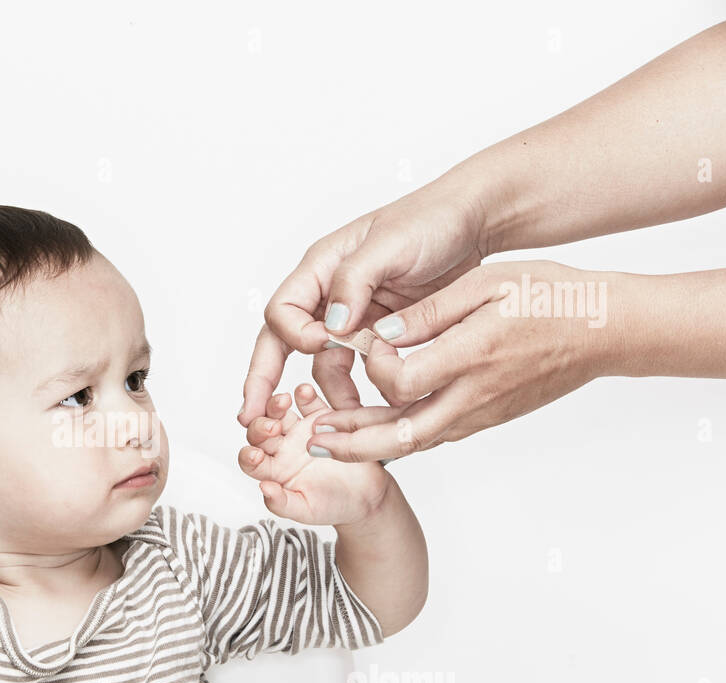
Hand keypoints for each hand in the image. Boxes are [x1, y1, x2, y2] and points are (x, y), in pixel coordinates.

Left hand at [238, 383, 391, 526]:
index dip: (249, 456)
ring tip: (284, 401)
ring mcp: (301, 431)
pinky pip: (310, 402)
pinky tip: (304, 391)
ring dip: (277, 404)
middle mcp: (283, 448)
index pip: (251, 460)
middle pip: (261, 430)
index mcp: (274, 470)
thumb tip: (264, 489)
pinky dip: (305, 394)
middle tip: (271, 427)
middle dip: (261, 426)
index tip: (255, 455)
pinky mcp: (322, 418)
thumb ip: (282, 503)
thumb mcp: (306, 511)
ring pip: (280, 412)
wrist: (368, 496)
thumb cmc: (334, 506)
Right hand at [239, 178, 489, 423]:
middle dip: (264, 380)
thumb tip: (330, 325)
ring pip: (323, 364)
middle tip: (252, 417)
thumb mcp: (389, 244)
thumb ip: (353, 281)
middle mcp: (328, 296)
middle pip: (282, 343)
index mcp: (320, 268)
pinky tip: (371, 408)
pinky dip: (361, 389)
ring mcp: (352, 317)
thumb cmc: (430, 219)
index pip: (282, 311)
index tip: (326, 342)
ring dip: (329, 392)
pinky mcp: (377, 334)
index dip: (294, 335)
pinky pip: (358, 369)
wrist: (473, 223)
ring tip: (345, 419)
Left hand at [304, 260, 614, 461]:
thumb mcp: (487, 284)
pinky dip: (398, 440)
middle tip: (314, 440)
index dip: (373, 367)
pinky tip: (373, 433)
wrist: (605, 331)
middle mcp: (473, 395)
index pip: (400, 382)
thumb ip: (431, 311)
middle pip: (399, 435)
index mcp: (471, 356)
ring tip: (329, 444)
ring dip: (369, 446)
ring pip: (414, 443)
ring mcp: (480, 413)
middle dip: (352, 439)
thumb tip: (381, 332)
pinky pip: (433, 437)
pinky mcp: (485, 419)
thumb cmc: (550, 298)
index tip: (368, 343)